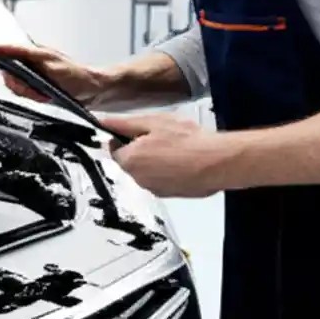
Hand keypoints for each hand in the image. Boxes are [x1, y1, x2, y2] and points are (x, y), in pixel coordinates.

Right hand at [0, 43, 108, 105]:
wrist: (93, 91)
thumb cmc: (76, 75)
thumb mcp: (50, 63)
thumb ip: (27, 57)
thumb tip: (7, 51)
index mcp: (34, 51)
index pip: (10, 49)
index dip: (0, 52)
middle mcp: (32, 62)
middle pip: (9, 71)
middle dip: (17, 83)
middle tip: (33, 90)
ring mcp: (34, 75)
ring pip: (15, 84)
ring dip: (26, 91)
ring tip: (42, 94)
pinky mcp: (37, 87)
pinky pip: (24, 93)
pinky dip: (32, 96)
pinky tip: (44, 97)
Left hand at [98, 113, 226, 197]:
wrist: (217, 162)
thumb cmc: (184, 139)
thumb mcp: (153, 122)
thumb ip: (124, 124)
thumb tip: (102, 122)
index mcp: (130, 161)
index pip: (115, 150)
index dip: (125, 138)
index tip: (141, 130)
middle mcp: (138, 180)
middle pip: (131, 162)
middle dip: (141, 150)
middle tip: (162, 137)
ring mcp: (155, 190)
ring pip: (147, 172)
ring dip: (155, 161)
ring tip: (177, 148)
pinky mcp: (172, 196)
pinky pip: (162, 181)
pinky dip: (168, 172)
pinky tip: (184, 161)